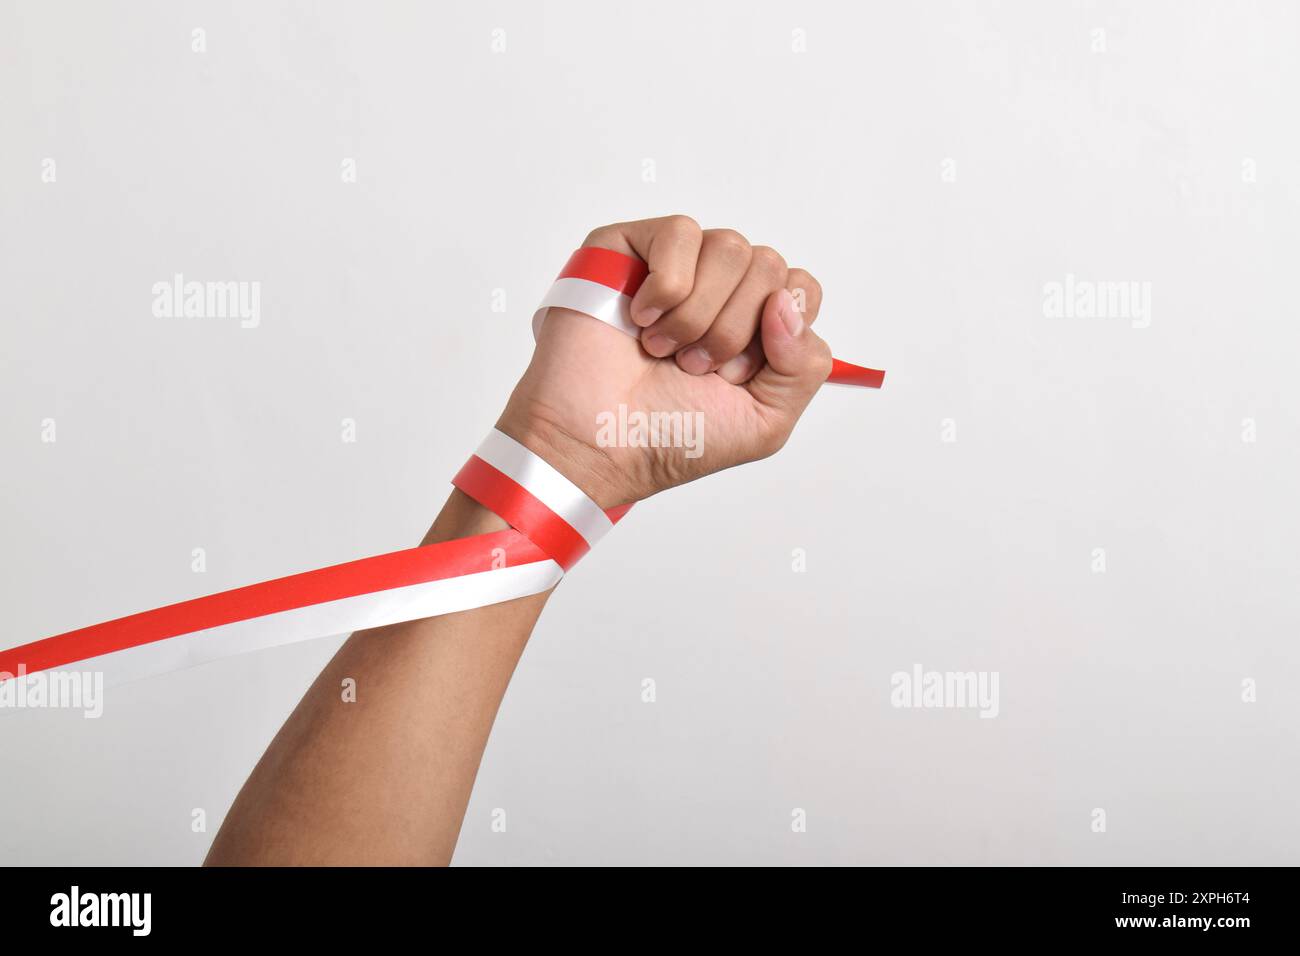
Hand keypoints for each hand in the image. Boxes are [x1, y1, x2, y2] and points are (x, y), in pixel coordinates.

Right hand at [497, 215, 834, 506]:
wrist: (598, 442)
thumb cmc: (669, 437)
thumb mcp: (766, 421)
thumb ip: (805, 365)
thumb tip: (786, 300)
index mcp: (756, 323)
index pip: (801, 288)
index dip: (778, 331)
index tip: (736, 373)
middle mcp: (721, 288)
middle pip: (770, 265)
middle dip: (734, 330)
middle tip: (691, 367)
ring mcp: (678, 264)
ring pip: (731, 247)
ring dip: (698, 315)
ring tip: (663, 349)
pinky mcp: (632, 245)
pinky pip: (682, 234)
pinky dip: (666, 286)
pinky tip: (640, 318)